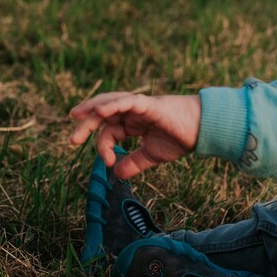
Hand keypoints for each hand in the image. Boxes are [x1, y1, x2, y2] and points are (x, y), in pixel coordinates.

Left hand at [68, 92, 201, 177]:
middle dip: (85, 126)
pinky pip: (125, 102)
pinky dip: (111, 104)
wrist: (204, 130)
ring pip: (108, 103)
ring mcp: (138, 106)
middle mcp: (131, 112)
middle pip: (101, 115)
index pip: (108, 132)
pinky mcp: (147, 104)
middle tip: (72, 141)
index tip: (106, 163)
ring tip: (76, 116)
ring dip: (91, 109)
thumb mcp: (152, 155)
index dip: (103, 147)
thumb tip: (116, 174)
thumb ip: (134, 162)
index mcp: (131, 122)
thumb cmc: (180, 138)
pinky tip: (99, 111)